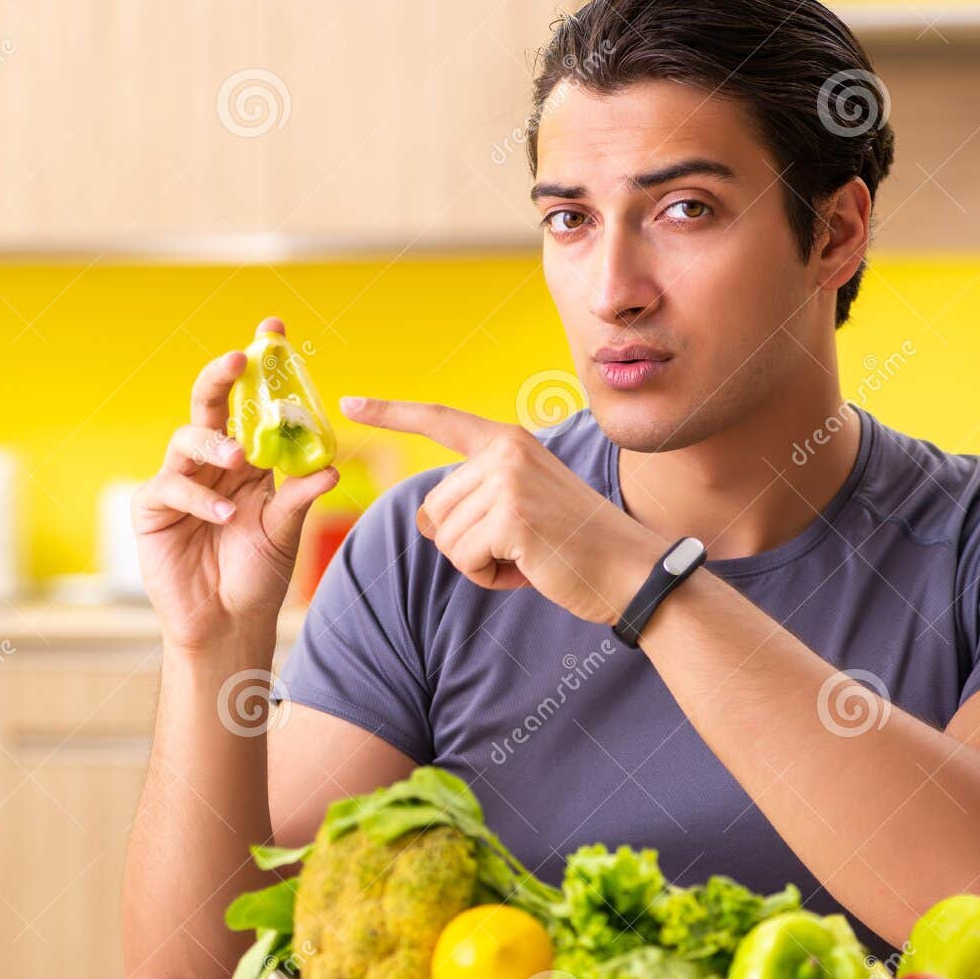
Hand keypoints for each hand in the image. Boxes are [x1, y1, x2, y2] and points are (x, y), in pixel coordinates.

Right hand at [134, 318, 338, 650]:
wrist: (227, 623)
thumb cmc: (257, 575)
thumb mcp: (285, 531)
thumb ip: (300, 496)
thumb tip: (332, 466)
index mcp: (247, 460)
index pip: (252, 404)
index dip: (260, 366)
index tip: (273, 328)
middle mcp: (211, 462)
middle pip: (209, 404)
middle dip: (222, 376)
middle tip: (240, 357)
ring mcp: (180, 482)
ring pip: (188, 437)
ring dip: (214, 440)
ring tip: (238, 457)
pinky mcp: (153, 508)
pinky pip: (172, 486)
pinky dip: (200, 496)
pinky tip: (223, 513)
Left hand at [339, 396, 666, 624]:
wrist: (630, 570)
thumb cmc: (575, 544)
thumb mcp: (523, 503)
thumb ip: (477, 497)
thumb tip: (427, 521)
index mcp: (508, 441)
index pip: (440, 419)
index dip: (391, 411)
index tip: (349, 401)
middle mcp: (505, 451)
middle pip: (434, 510)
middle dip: (466, 542)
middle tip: (522, 545)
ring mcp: (507, 482)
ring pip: (444, 539)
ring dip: (478, 562)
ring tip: (528, 555)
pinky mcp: (510, 518)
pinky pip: (464, 560)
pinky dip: (490, 577)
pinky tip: (529, 568)